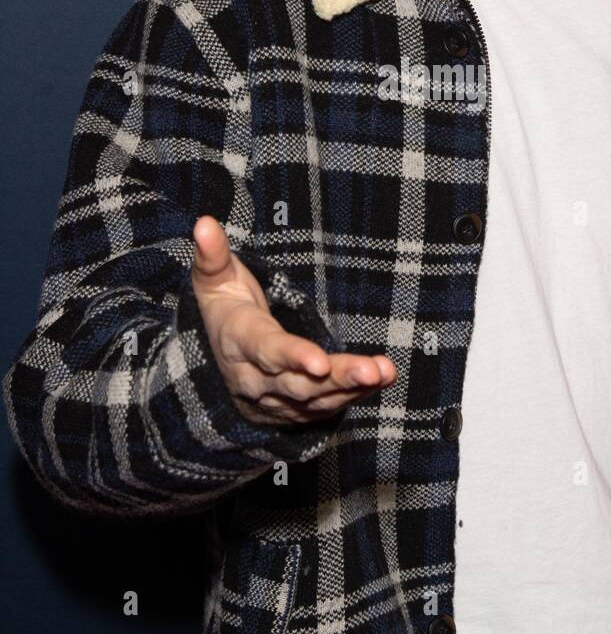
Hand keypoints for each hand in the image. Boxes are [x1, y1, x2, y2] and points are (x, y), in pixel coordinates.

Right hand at [190, 215, 396, 426]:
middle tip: (370, 370)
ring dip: (353, 387)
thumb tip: (203, 223)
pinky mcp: (297, 410)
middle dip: (336, 378)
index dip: (292, 357)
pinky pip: (329, 406)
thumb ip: (212, 255)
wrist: (218, 362)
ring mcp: (277, 399)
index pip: (266, 351)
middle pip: (298, 383)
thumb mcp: (214, 280)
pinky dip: (357, 394)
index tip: (320, 361)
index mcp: (238, 342)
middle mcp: (256, 379)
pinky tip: (382, 379)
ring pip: (318, 398)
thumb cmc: (225, 308)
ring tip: (384, 372)